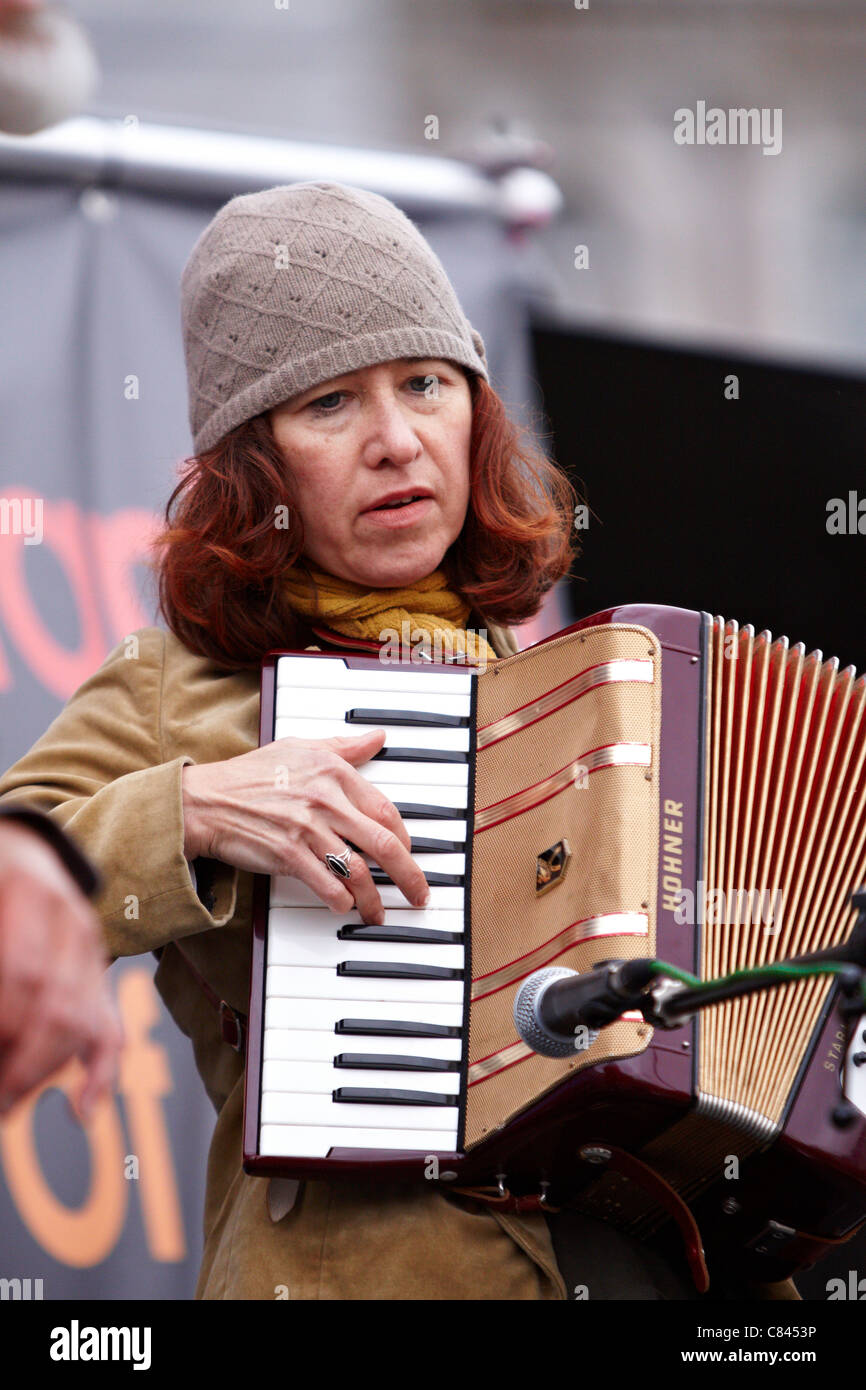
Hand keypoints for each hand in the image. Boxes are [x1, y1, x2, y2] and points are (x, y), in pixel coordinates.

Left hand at [0, 821, 122, 1118]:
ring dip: (41, 1073)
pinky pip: (110, 1026)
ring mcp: (90, 946)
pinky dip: (102, 1072)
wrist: (19, 848)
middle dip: (20, 1063)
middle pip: (55, 1003)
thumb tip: (0, 1027)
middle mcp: (70, 919)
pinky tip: (82, 1108)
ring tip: (8, 1103)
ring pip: (82, 1019)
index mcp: (30, 892)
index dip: (5, 1021)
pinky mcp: (96, 971)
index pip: (24, 971)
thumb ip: (2, 965)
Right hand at [182, 729, 430, 924]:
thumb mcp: (301, 747)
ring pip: (358, 870)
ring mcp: (307, 829)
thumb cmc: (252, 774)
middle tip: (418, 894)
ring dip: (374, 898)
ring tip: (379, 912)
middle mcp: (326, 800)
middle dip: (408, 875)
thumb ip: (344, 747)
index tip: (410, 855)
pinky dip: (340, 900)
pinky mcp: (287, 854)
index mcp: (334, 773)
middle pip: (383, 844)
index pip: (386, 811)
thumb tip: (377, 738)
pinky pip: (326, 884)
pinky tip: (344, 906)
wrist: (207, 799)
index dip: (405, 839)